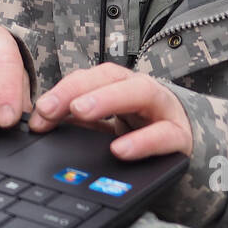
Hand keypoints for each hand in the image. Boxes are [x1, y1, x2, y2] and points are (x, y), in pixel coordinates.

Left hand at [29, 64, 192, 159]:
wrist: (188, 150)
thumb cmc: (143, 133)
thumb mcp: (108, 127)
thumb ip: (81, 122)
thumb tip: (44, 122)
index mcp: (121, 87)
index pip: (89, 78)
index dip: (62, 91)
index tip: (39, 112)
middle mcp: (142, 91)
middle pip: (111, 77)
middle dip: (78, 88)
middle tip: (49, 108)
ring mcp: (164, 110)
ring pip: (141, 92)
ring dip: (108, 99)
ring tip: (80, 112)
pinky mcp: (181, 137)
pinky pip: (164, 135)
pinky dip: (142, 142)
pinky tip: (119, 150)